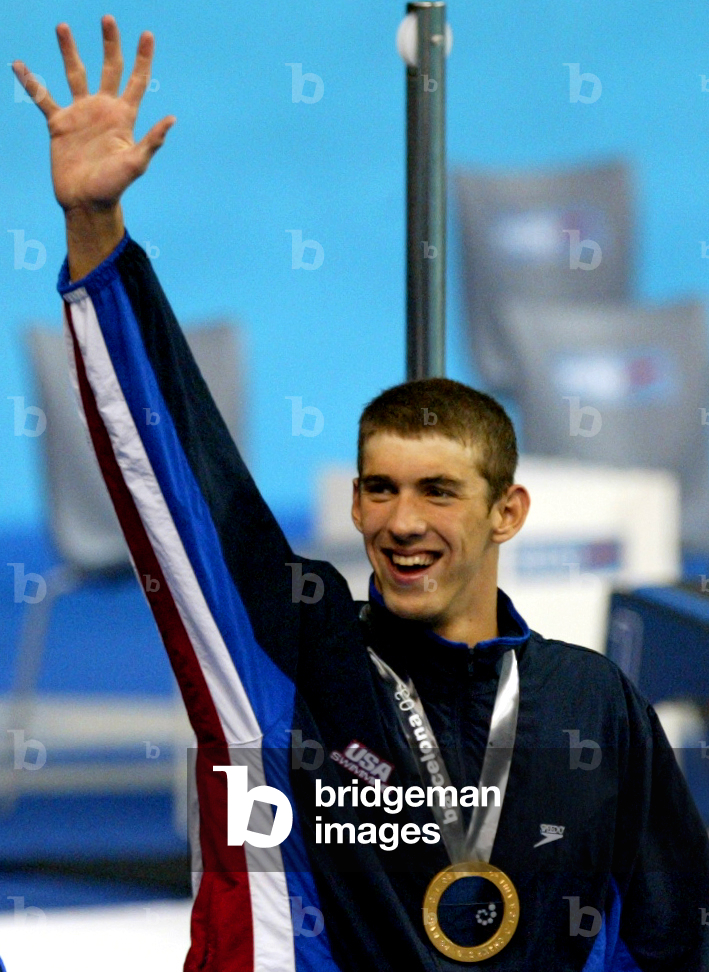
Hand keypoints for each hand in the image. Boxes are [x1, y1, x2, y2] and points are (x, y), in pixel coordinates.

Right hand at [12, 15, 174, 214]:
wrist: (86, 202)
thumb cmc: (113, 187)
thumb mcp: (135, 164)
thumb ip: (151, 141)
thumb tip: (172, 119)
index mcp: (124, 117)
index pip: (137, 81)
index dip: (143, 58)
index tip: (147, 34)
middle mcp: (103, 110)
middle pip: (108, 69)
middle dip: (110, 44)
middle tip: (108, 18)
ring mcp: (80, 115)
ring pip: (75, 74)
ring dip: (69, 51)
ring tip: (63, 26)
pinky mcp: (59, 124)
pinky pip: (42, 98)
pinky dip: (30, 83)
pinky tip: (20, 66)